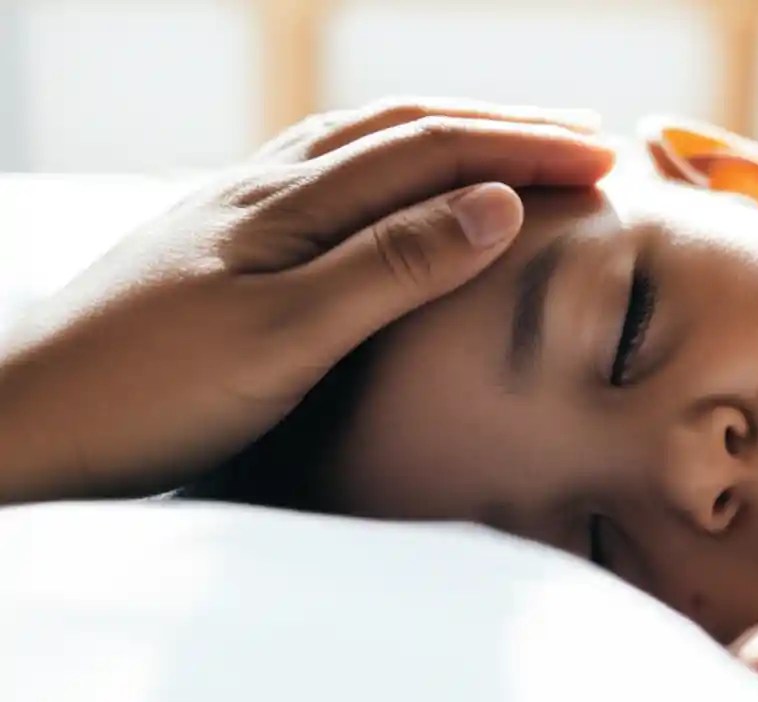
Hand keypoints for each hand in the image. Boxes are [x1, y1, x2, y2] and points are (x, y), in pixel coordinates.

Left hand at [0, 99, 613, 501]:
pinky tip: (392, 185)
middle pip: (406, 129)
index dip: (527, 145)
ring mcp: (239, 211)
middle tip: (586, 135)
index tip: (607, 157)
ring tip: (510, 142)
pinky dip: (389, 165)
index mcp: (291, 204)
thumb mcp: (283, 337)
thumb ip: (391, 266)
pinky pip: (326, 176)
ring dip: (449, 135)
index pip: (435, 148)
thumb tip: (495, 201)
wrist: (20, 426)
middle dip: (504, 126)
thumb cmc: (146, 393)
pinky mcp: (221, 243)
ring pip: (364, 145)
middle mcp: (268, 188)